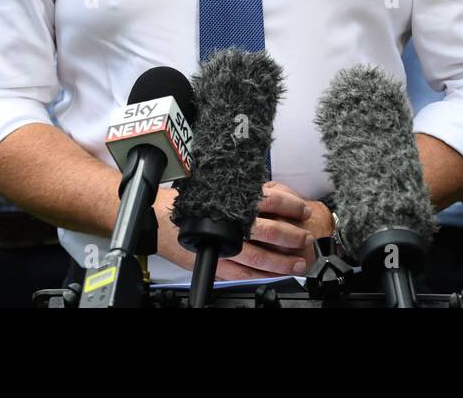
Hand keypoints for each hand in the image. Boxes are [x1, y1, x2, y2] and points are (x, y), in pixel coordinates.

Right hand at [153, 183, 321, 281]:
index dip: (291, 206)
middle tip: (305, 239)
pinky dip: (260, 275)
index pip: (271, 199)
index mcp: (233, 198)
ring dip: (281, 261)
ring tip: (297, 263)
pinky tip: (273, 274)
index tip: (303, 211)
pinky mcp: (215, 262)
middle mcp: (230, 221)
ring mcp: (223, 245)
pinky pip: (242, 273)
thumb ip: (247, 191)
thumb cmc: (189, 201)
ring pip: (259, 256)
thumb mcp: (219, 187)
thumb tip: (278, 195)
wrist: (157, 218)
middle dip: (291, 236)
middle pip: (269, 230)